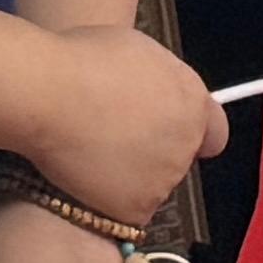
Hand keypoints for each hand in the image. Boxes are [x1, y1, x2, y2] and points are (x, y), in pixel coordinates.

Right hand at [18, 22, 225, 225]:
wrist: (48, 94)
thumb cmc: (85, 59)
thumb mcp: (138, 52)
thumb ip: (160, 82)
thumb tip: (153, 98)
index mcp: (192, 103)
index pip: (214, 132)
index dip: (190, 132)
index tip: (165, 130)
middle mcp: (185, 146)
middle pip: (176, 157)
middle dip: (152, 149)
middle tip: (110, 134)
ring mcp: (162, 182)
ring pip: (151, 184)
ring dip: (129, 174)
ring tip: (89, 153)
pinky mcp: (136, 211)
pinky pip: (126, 208)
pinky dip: (109, 197)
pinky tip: (82, 175)